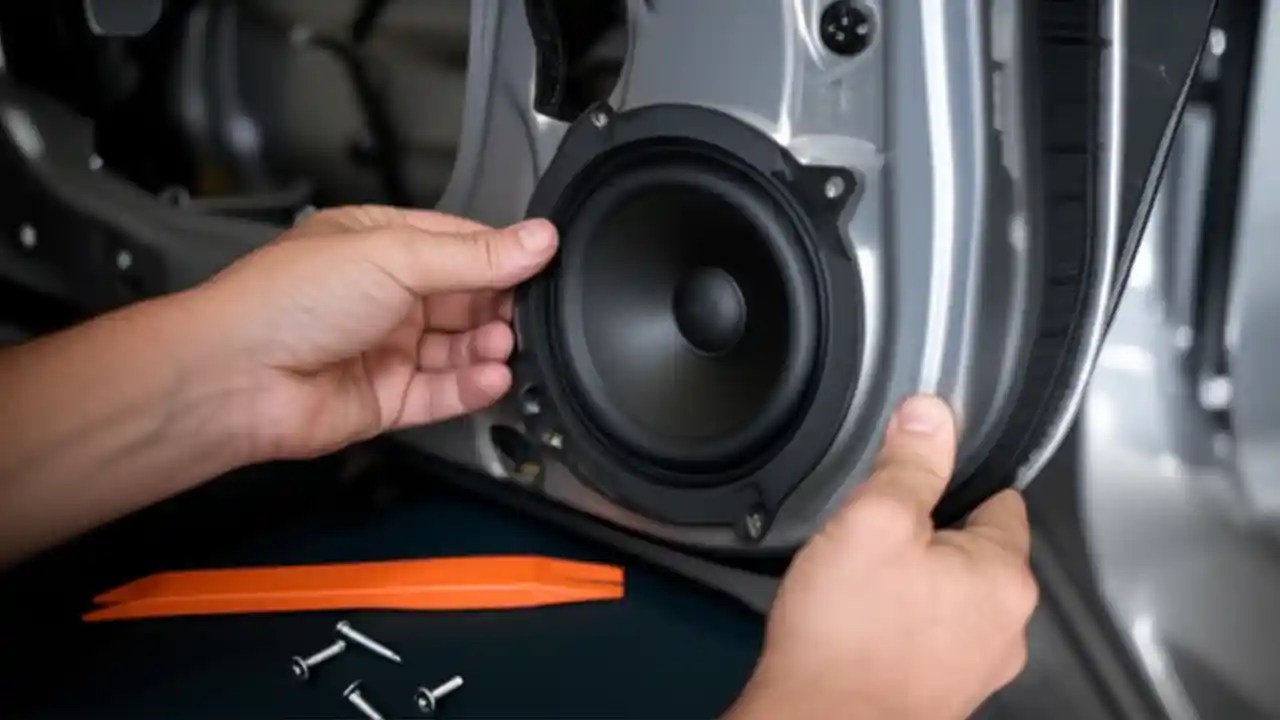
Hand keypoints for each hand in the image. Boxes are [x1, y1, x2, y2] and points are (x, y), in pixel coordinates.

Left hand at [193, 205, 557, 460]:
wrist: (235, 377)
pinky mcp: (387, 398)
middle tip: (529, 314)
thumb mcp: (395, 256)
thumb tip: (539, 239)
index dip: (502, 256)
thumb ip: (475, 256)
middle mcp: (384, 295)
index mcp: (379, 243)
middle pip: (466, 299)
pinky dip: (471, 386)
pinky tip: (493, 377)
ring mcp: (386, 348)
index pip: (460, 244)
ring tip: (505, 346)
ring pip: (458, 349)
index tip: (544, 264)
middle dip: (500, 307)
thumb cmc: (289, 300)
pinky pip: (442, 392)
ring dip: (488, 347)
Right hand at [727, 395, 1036, 719]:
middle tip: (873, 531)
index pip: (1002, 501)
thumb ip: (907, 465)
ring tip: (862, 581)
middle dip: (928, 534)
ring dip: (914, 582)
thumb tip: (930, 415)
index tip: (921, 474)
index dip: (954, 478)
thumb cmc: (847, 640)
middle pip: (974, 550)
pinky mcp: (937, 694)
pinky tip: (860, 623)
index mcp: (1003, 579)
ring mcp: (973, 668)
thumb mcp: (872, 523)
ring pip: (949, 597)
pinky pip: (927, 637)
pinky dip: (900, 624)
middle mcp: (1004, 629)